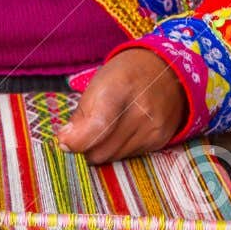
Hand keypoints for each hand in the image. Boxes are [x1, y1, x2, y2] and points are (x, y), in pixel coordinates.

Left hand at [56, 48, 189, 162]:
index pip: (97, 126)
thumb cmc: (125, 75)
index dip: (76, 140)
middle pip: (100, 151)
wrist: (166, 71)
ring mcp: (153, 128)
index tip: (64, 140)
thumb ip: (81, 114)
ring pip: (113, 158)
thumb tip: (66, 143)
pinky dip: (120, 149)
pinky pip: (128, 157)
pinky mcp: (160, 141)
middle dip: (87, 146)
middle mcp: (141, 111)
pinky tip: (124, 130)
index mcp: (120, 87)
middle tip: (86, 131)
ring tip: (108, 128)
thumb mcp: (98, 83)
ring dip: (103, 149)